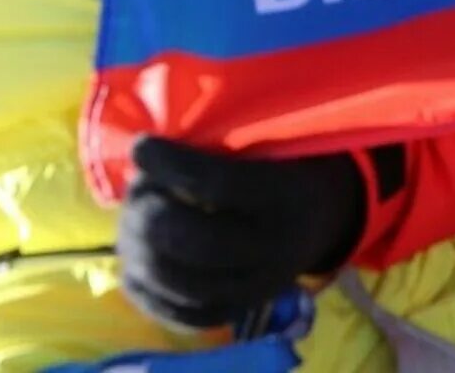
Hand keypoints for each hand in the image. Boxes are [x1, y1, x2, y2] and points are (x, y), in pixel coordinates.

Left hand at [119, 136, 367, 331]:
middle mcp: (275, 250)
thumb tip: (153, 152)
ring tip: (132, 221)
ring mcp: (255, 289)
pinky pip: (179, 314)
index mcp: (288, 196)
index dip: (173, 167)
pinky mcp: (235, 312)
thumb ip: (222, 146)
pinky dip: (147, 288)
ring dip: (140, 250)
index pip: (221, 185)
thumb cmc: (287, 164)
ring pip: (180, 283)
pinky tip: (138, 259)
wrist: (323, 218)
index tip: (141, 146)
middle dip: (149, 215)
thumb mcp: (273, 140)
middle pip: (197, 243)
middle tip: (136, 189)